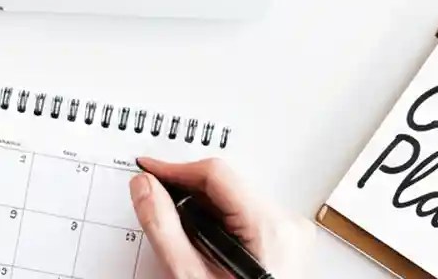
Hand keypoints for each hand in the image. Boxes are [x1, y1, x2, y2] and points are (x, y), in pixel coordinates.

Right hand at [130, 157, 312, 277]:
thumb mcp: (192, 276)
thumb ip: (165, 228)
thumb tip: (145, 188)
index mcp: (270, 228)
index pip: (215, 174)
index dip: (174, 170)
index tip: (148, 171)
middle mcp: (288, 225)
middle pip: (225, 185)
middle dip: (187, 195)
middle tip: (158, 207)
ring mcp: (291, 233)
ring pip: (233, 199)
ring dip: (203, 211)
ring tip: (184, 238)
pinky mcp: (286, 241)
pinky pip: (245, 216)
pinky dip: (220, 224)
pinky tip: (206, 245)